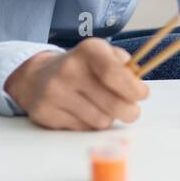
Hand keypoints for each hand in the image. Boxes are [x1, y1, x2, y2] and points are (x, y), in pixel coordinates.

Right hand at [4, 38, 148, 129]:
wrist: (36, 77)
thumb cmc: (81, 67)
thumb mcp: (102, 54)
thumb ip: (123, 65)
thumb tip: (137, 83)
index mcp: (88, 51)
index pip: (114, 74)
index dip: (133, 89)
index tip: (143, 94)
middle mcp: (68, 70)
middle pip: (112, 104)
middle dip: (130, 111)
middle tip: (132, 111)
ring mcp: (54, 93)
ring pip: (100, 121)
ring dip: (109, 118)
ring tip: (104, 108)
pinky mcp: (45, 114)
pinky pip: (82, 129)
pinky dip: (90, 124)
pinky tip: (84, 112)